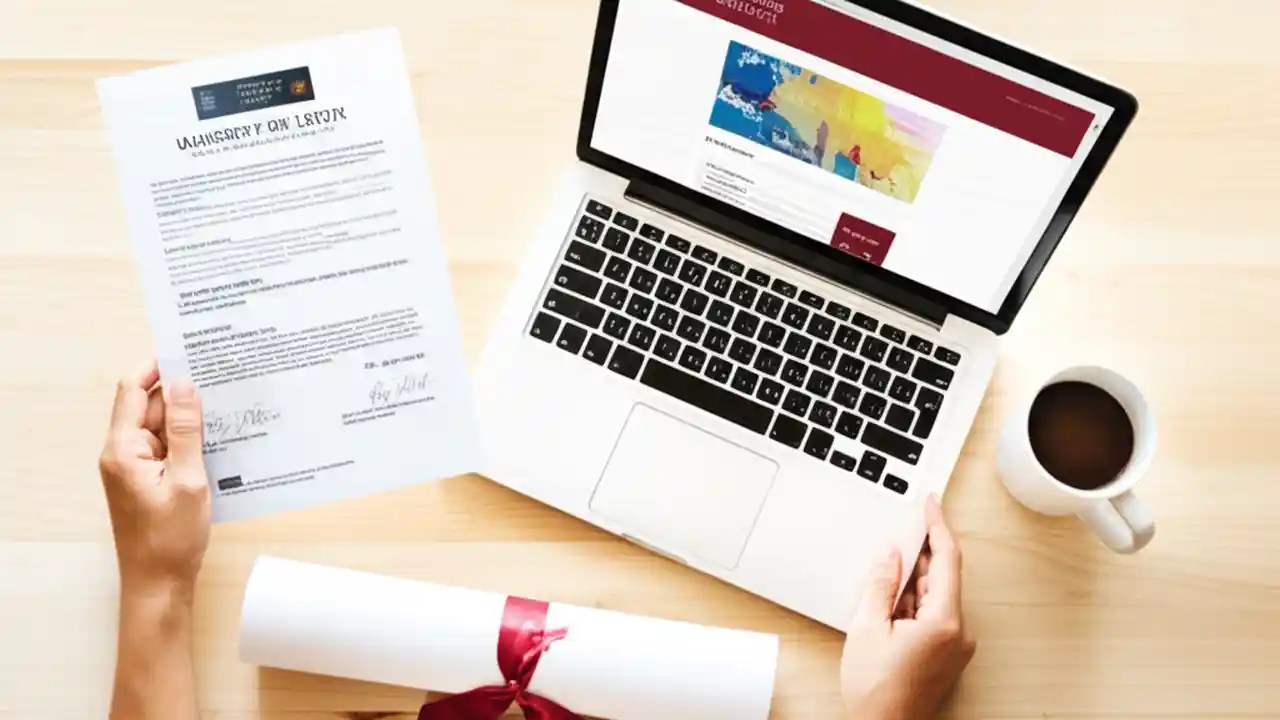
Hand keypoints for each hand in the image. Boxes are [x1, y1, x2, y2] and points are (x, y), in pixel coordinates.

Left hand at [99, 360, 210, 595]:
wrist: (159, 585)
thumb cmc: (171, 539)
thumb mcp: (188, 479)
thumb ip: (185, 430)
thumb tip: (185, 384)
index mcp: (123, 449)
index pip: (133, 390)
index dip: (158, 366)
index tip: (188, 351)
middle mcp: (123, 454)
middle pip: (150, 407)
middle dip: (183, 391)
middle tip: (222, 376)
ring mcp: (135, 468)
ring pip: (163, 428)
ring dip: (191, 418)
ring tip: (229, 407)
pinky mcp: (149, 481)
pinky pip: (169, 449)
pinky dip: (191, 441)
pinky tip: (220, 440)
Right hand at [840, 495, 975, 719]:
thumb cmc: (876, 692)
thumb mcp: (867, 628)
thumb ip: (880, 585)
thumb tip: (890, 555)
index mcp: (944, 621)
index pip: (947, 559)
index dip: (938, 526)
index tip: (931, 504)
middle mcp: (958, 632)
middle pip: (941, 577)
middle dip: (919, 554)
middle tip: (900, 531)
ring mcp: (954, 644)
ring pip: (935, 596)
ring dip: (912, 581)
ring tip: (885, 573)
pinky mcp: (946, 654)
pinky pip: (933, 614)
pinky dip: (914, 601)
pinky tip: (890, 601)